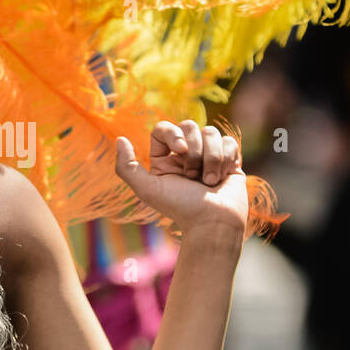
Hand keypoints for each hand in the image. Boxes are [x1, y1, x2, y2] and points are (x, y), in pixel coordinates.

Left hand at [114, 120, 247, 240]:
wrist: (214, 224)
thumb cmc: (181, 208)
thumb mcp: (147, 189)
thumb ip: (127, 167)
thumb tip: (120, 139)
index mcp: (164, 160)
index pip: (163, 129)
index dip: (173, 134)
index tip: (180, 150)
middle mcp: (185, 156)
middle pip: (189, 126)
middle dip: (194, 150)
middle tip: (193, 176)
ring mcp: (208, 156)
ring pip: (210, 132)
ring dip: (211, 157)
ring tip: (209, 181)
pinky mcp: (229, 160)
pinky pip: (229, 142)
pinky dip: (226, 159)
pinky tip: (222, 177)